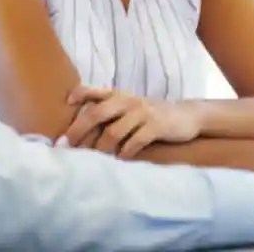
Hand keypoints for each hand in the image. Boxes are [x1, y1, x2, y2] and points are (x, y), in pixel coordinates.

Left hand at [61, 86, 202, 158]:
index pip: (94, 91)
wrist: (187, 115)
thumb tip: (77, 132)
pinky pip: (134, 142)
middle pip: (97, 113)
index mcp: (119, 95)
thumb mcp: (130, 108)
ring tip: (94, 161)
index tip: (67, 104)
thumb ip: (108, 112)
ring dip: (101, 149)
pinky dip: (124, 153)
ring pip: (113, 132)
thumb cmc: (151, 116)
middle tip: (67, 148)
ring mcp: (143, 112)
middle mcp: (128, 101)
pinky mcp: (156, 125)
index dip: (79, 94)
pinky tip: (120, 160)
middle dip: (79, 131)